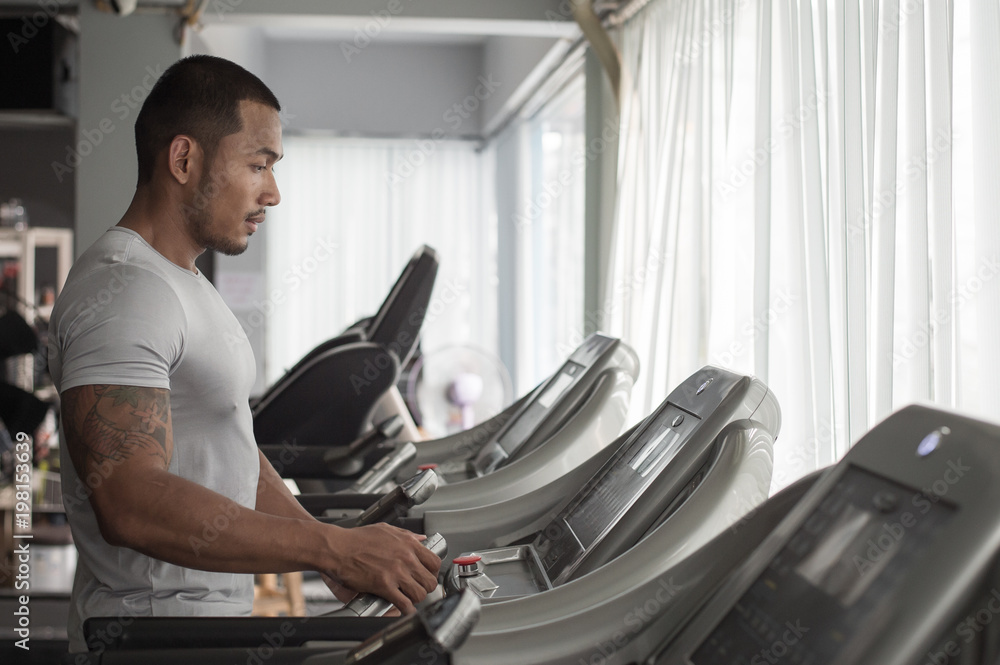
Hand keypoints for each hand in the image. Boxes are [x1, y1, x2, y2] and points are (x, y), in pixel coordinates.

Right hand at [324, 523, 440, 613]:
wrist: (337, 547)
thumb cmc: (356, 539)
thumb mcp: (385, 530)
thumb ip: (406, 535)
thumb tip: (422, 538)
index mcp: (408, 543)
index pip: (435, 562)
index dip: (432, 572)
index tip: (426, 576)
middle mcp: (406, 557)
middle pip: (430, 581)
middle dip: (425, 588)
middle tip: (417, 589)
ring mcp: (396, 572)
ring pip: (420, 594)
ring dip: (415, 599)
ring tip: (408, 598)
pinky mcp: (384, 585)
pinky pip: (404, 604)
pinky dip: (406, 610)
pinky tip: (402, 608)